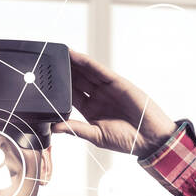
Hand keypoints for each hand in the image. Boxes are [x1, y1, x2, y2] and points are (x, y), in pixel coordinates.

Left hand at [52, 49, 176, 158]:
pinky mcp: (118, 83)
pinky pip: (100, 71)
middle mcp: (98, 98)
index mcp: (91, 111)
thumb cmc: (127, 141)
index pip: (71, 96)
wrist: (150, 139)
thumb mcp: (96, 136)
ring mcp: (108, 89)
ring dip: (74, 63)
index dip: (59, 88)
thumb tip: (54, 127)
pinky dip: (88, 63)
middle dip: (64, 72)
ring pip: (86, 73)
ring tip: (60, 54)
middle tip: (49, 62)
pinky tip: (77, 57)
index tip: (45, 82)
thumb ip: (75, 129)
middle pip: (77, 81)